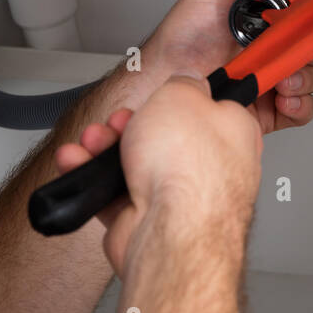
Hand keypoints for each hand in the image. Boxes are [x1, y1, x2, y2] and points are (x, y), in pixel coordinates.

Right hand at [54, 74, 261, 273]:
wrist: (170, 231)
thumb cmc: (188, 167)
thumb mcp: (183, 94)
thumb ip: (184, 82)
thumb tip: (187, 80)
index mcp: (233, 133)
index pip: (208, 107)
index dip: (176, 98)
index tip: (159, 95)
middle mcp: (213, 167)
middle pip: (162, 135)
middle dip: (129, 125)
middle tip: (119, 122)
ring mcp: (183, 198)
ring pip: (135, 164)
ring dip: (105, 149)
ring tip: (92, 142)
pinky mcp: (152, 222)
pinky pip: (116, 195)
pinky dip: (94, 181)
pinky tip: (80, 164)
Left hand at [130, 0, 312, 133]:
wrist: (162, 85)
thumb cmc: (182, 39)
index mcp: (268, 15)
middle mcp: (273, 45)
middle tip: (294, 49)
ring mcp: (273, 76)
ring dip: (305, 78)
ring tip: (279, 77)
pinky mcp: (271, 107)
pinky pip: (304, 108)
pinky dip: (299, 104)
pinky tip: (279, 97)